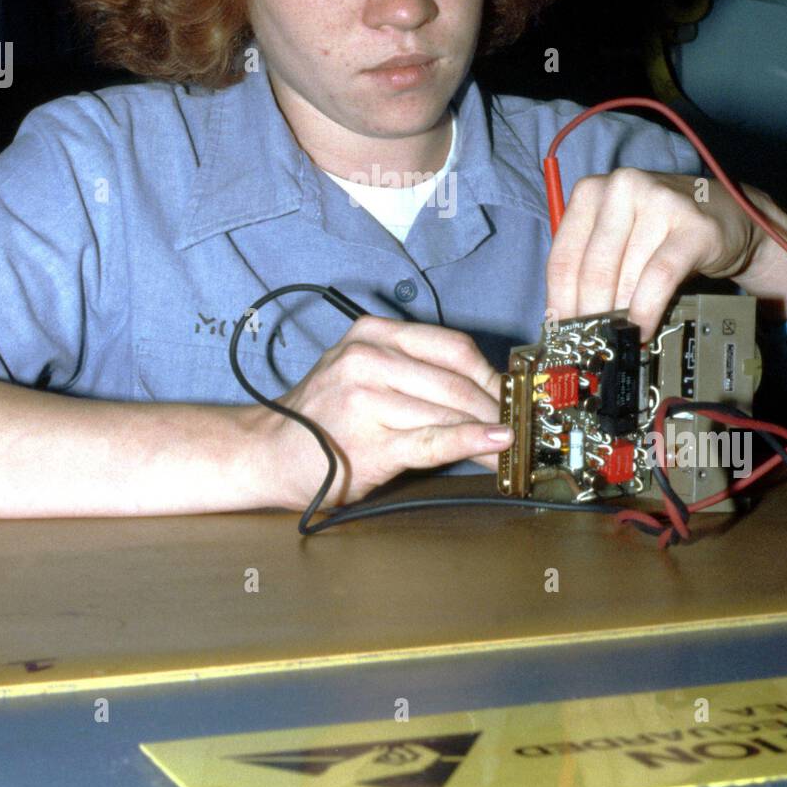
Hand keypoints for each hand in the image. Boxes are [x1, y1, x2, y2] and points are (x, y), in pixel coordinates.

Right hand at [259, 315, 512, 508]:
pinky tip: (495, 446)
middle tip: (520, 423)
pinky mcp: (372, 442)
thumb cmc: (321, 416)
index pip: (451, 346)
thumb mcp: (361, 371)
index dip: (489, 373)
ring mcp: (368, 400)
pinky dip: (472, 443)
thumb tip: (484, 389)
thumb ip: (412, 370)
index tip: (511, 393)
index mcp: (370, 334)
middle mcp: (367, 360)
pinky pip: (434, 440)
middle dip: (495, 406)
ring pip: (449, 410)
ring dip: (490, 429)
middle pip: (455, 380)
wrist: (266, 452)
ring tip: (513, 443)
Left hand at [545, 167, 763, 341]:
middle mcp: (622, 188)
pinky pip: (660, 278)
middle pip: (592, 270)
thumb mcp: (615, 232)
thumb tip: (567, 319)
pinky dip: (646, 310)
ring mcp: (660, 203)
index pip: (563, 257)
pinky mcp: (694, 227)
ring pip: (626, 277)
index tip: (562, 332)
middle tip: (592, 343)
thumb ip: (589, 264)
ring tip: (617, 339)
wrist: (722, 213)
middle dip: (590, 315)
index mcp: (591, 190)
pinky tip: (641, 329)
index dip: (559, 302)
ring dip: (619, 317)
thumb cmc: (658, 227)